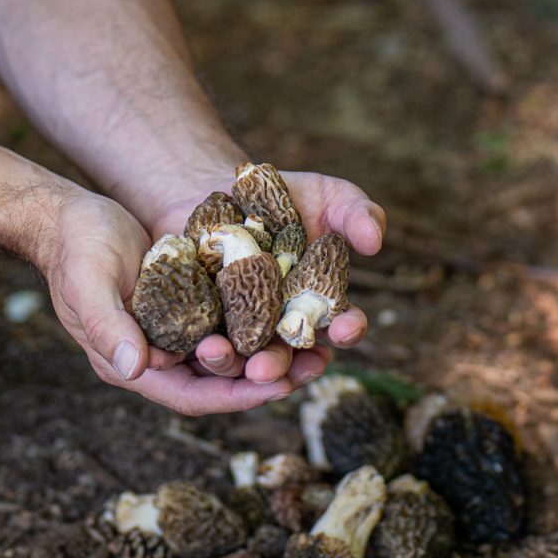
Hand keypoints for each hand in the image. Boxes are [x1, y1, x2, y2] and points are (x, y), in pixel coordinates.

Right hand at [38, 189, 314, 414]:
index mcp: (132, 364)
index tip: (277, 387)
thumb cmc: (75, 249)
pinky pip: (232, 317)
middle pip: (220, 380)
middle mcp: (158, 355)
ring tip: (318, 344)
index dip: (234, 396)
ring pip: (233, 351)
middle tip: (313, 366)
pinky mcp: (191, 301)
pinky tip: (297, 307)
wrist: (71, 215)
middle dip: (266, 376)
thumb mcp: (89, 285)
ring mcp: (176, 329)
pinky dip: (261, 316)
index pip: (191, 395)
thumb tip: (137, 368)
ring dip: (272, 350)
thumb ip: (109, 327)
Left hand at [150, 169, 385, 385]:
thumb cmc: (284, 195)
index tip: (346, 325)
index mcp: (320, 305)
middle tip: (268, 369)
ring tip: (218, 355)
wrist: (220, 189)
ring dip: (229, 364)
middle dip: (278, 366)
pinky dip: (190, 346)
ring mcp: (240, 329)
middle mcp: (282, 327)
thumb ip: (356, 213)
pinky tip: (182, 345)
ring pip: (238, 357)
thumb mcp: (327, 195)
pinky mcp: (201, 323)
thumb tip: (375, 242)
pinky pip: (196, 341)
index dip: (346, 329)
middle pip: (286, 356)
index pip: (341, 325)